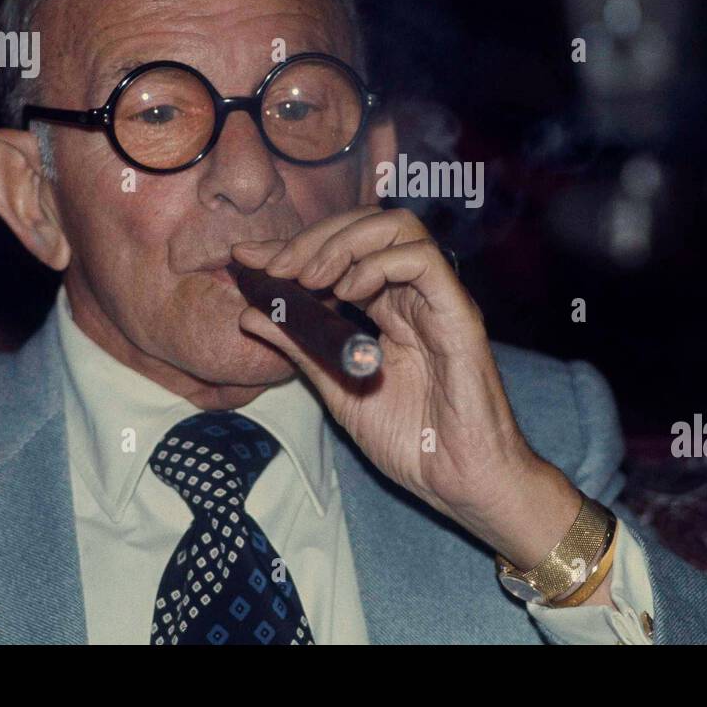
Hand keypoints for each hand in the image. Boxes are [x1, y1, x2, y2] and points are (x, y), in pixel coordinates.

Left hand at [231, 206, 583, 569]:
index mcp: (390, 308)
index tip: (248, 258)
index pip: (343, 251)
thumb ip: (300, 348)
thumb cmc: (412, 442)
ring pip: (398, 226)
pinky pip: (423, 260)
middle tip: (277, 267)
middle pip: (368, 225)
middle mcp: (414, 294)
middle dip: (314, 237)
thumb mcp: (338, 390)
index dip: (294, 246)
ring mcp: (437, 299)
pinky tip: (348, 292)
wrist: (459, 481)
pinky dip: (377, 264)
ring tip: (309, 278)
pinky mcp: (458, 313)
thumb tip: (250, 314)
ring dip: (343, 242)